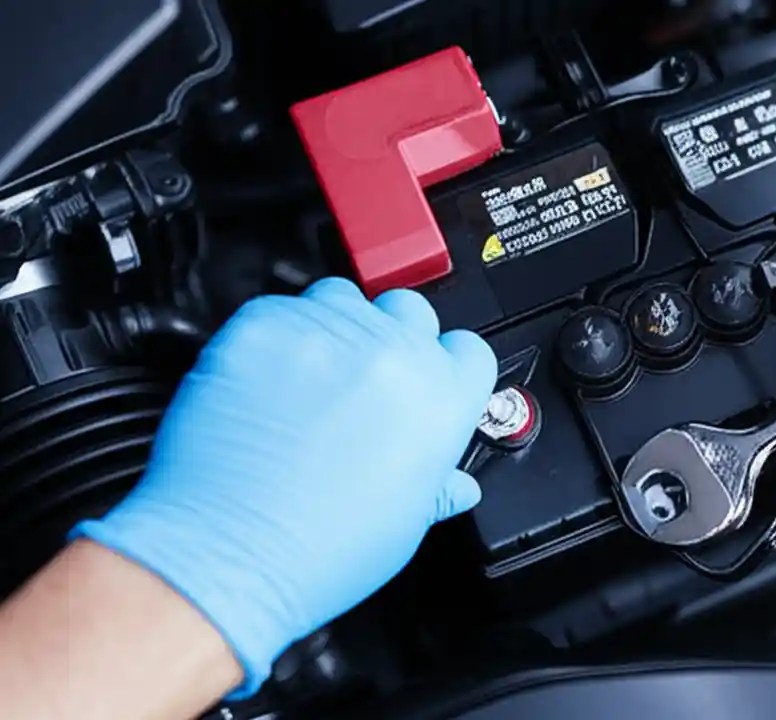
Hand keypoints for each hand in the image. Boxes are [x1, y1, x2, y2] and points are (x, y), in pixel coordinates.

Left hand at [73, 278, 496, 696]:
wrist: (230, 550)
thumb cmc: (320, 548)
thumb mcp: (406, 522)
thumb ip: (437, 484)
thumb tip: (454, 484)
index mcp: (442, 398)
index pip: (468, 349)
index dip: (446, 368)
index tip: (425, 383)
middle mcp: (392, 353)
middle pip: (409, 310)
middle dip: (392, 338)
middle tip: (363, 383)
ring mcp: (327, 332)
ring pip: (342, 298)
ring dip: (333, 328)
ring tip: (310, 379)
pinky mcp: (263, 325)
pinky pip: (278, 309)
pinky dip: (274, 337)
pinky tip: (265, 383)